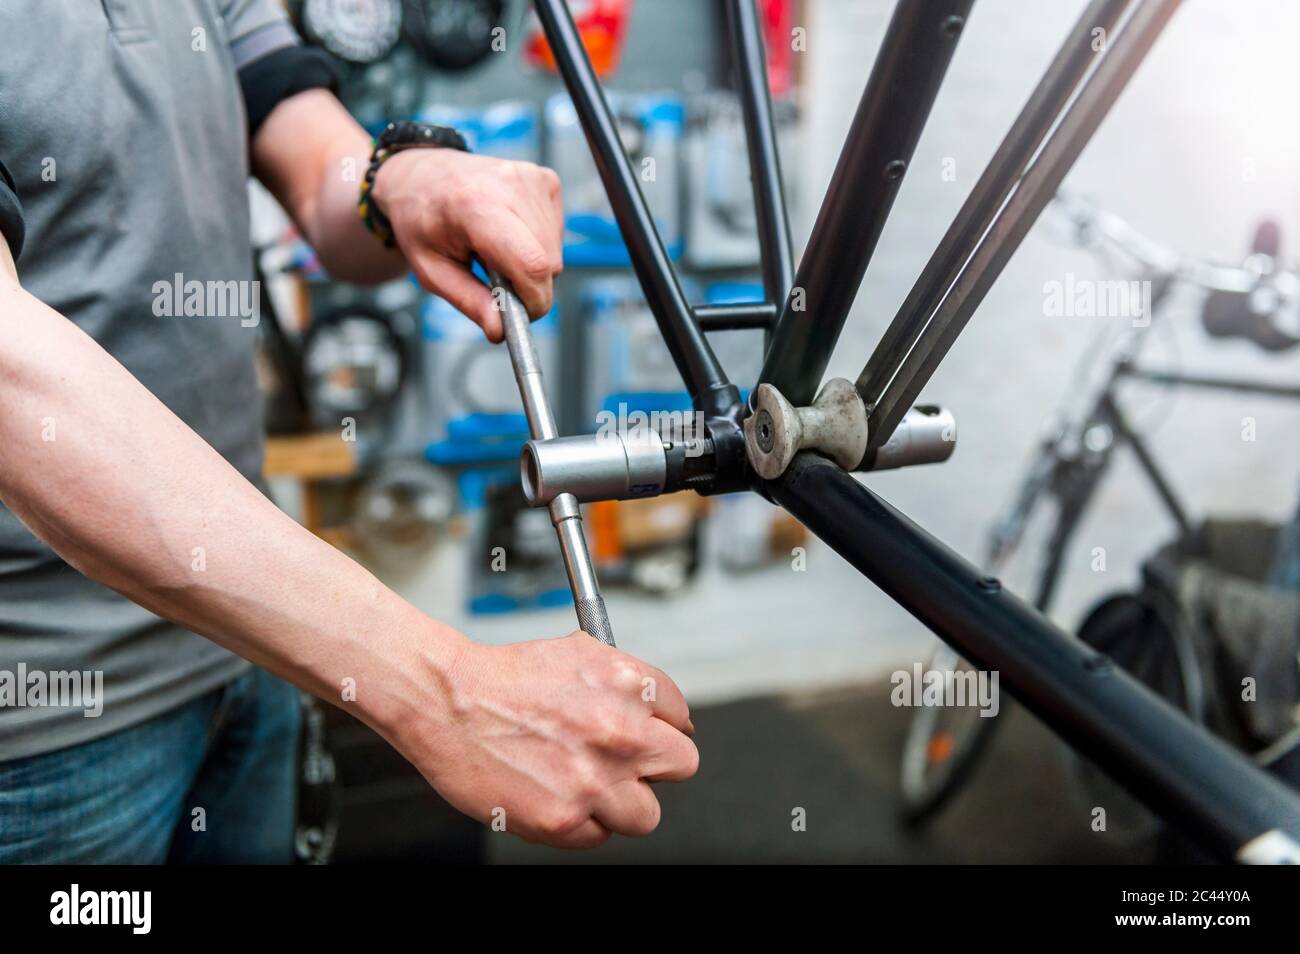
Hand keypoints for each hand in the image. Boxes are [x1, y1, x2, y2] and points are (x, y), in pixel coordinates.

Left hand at [370, 149, 563, 340]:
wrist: (422, 175)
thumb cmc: (422, 219)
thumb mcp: (432, 270)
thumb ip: (469, 301)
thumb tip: (500, 329)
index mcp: (475, 205)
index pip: (531, 263)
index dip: (533, 299)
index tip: (519, 314)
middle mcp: (509, 185)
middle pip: (547, 262)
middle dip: (529, 285)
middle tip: (495, 278)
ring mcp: (531, 179)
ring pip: (555, 252)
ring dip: (531, 263)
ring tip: (496, 249)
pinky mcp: (545, 180)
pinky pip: (556, 233)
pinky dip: (538, 244)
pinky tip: (510, 233)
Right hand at [402, 632, 698, 848]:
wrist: (449, 701)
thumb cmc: (504, 679)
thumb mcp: (580, 653)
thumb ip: (626, 685)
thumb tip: (660, 712)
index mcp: (630, 686)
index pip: (681, 718)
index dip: (660, 727)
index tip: (648, 735)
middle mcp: (621, 733)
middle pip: (680, 765)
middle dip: (654, 766)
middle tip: (625, 764)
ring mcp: (594, 781)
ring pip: (646, 814)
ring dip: (620, 804)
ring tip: (587, 785)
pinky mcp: (563, 820)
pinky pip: (597, 837)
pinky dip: (579, 823)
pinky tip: (554, 794)